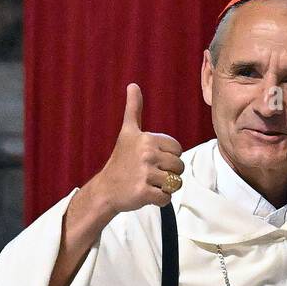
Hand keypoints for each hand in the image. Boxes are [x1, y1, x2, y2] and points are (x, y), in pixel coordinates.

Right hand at [93, 83, 185, 212]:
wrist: (106, 189)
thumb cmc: (121, 160)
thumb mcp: (127, 133)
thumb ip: (133, 109)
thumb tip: (133, 85)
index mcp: (147, 139)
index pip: (178, 150)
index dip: (169, 157)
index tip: (152, 159)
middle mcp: (146, 154)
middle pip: (179, 167)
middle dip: (169, 173)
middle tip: (150, 174)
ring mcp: (144, 174)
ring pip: (175, 183)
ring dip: (166, 187)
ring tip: (149, 183)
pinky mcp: (143, 193)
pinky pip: (166, 198)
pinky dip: (160, 200)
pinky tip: (147, 194)